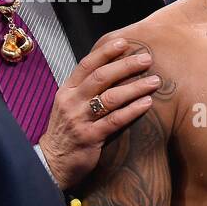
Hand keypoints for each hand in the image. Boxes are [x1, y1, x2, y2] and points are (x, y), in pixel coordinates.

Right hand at [38, 38, 159, 188]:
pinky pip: (114, 120)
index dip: (106, 52)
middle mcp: (72, 102)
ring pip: (110, 97)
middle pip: (101, 77)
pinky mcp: (90, 137)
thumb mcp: (70, 106)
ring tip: (155, 81)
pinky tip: (147, 103)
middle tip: (147, 58)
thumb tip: (113, 70)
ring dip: (135, 87)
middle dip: (126, 65)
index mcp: (67, 91)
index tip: (124, 42)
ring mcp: (80, 119)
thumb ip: (86, 90)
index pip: (86, 65)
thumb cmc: (67, 132)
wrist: (52, 163)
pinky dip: (132, 110)